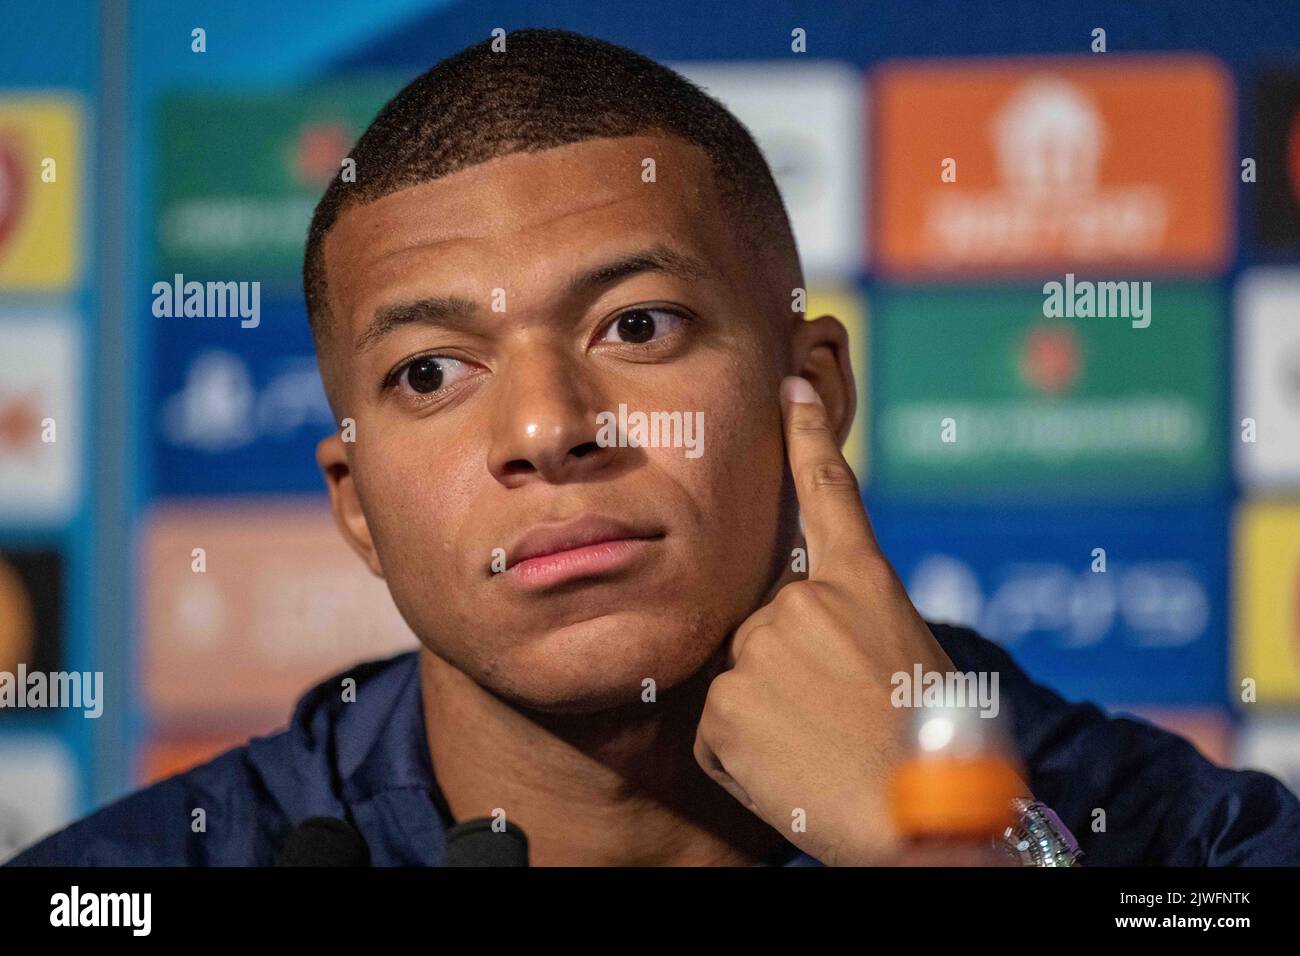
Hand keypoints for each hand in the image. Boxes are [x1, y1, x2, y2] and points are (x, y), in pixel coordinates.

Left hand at [693, 375, 956, 865]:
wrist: (921, 826)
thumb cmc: (936, 753)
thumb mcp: (912, 661)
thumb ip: (852, 626)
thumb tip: (816, 635)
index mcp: (864, 585)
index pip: (830, 491)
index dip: (808, 432)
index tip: (791, 384)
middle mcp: (801, 603)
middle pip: (768, 625)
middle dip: (790, 670)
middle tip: (838, 720)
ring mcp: (756, 650)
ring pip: (742, 679)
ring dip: (771, 716)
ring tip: (822, 752)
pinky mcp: (721, 705)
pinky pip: (720, 730)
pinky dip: (746, 756)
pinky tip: (791, 772)